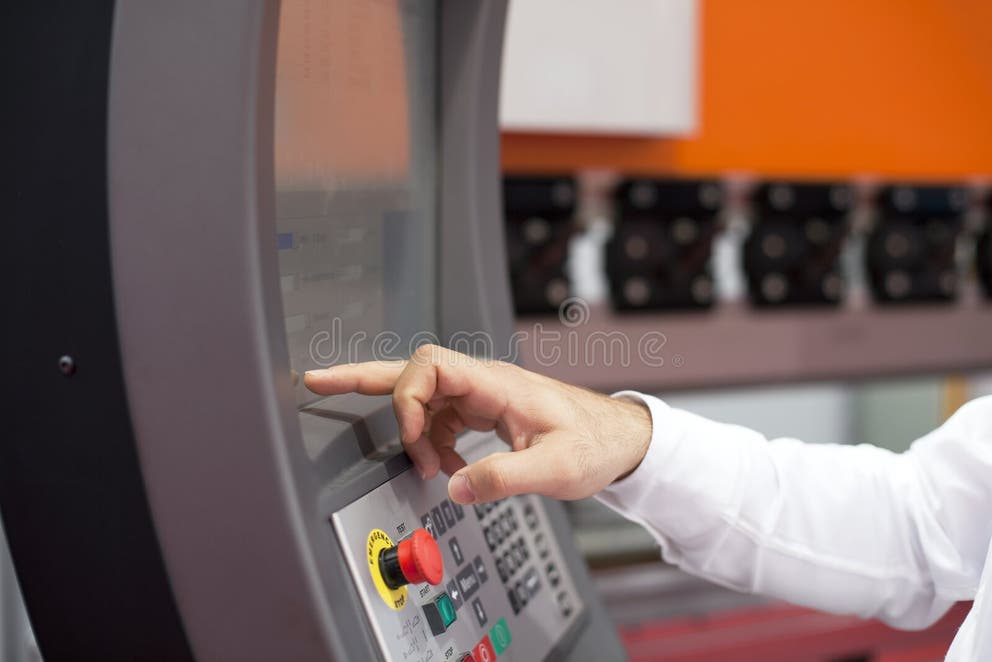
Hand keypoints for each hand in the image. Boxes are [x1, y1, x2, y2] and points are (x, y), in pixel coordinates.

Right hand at [304, 345, 651, 504]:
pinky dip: (432, 442)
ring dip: (412, 431)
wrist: (620, 440)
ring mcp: (482, 396)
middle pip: (410, 371)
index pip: (429, 366)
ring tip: (423, 467)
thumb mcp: (554, 469)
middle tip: (318, 382)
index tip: (415, 444)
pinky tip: (444, 466)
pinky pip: (442, 418)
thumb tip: (452, 487)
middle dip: (362, 377)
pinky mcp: (484, 411)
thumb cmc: (595, 444)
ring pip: (423, 398)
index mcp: (496, 384)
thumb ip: (502, 478)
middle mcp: (483, 383)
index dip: (406, 399)